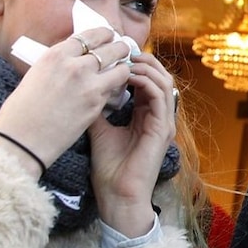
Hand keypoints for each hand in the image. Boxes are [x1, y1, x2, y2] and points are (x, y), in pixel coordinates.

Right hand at [0, 27, 133, 168]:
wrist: (23, 138)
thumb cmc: (22, 110)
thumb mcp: (37, 74)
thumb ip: (58, 64)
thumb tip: (74, 58)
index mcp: (55, 55)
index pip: (88, 36)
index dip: (102, 35)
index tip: (109, 35)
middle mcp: (74, 66)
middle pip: (110, 48)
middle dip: (120, 48)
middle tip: (123, 50)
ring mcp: (88, 85)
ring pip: (120, 69)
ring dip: (124, 68)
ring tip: (124, 70)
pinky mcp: (96, 104)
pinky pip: (114, 91)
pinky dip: (116, 89)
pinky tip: (116, 90)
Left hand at [89, 49, 178, 236]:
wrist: (117, 196)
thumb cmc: (110, 170)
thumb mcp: (98, 130)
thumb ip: (97, 108)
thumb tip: (84, 88)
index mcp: (145, 117)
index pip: (147, 82)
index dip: (134, 64)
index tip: (115, 54)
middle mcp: (158, 118)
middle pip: (160, 77)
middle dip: (143, 60)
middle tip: (123, 51)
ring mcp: (163, 124)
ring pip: (164, 82)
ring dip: (146, 68)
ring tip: (126, 60)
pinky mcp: (162, 131)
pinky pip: (160, 97)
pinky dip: (146, 83)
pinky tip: (129, 77)